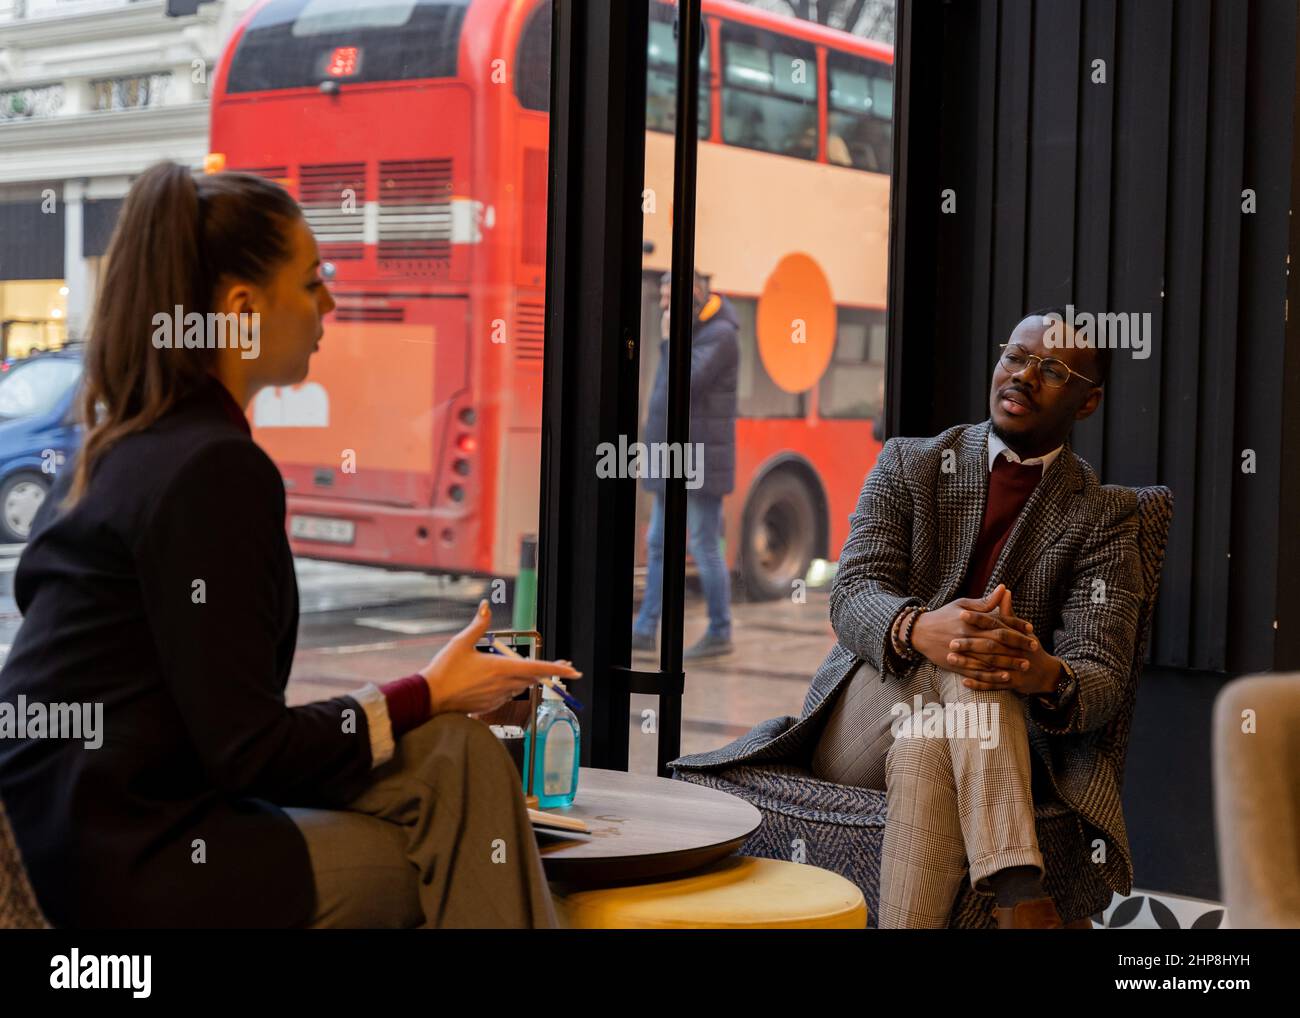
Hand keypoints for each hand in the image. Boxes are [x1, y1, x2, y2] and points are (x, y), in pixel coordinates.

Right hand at [419, 600, 580, 715]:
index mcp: (500, 668)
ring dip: (527, 677)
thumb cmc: (444, 669)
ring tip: (530, 668)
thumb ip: (478, 625)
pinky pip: (507, 694)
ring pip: (521, 685)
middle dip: (549, 671)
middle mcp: (503, 684)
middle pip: (533, 677)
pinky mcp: (490, 705)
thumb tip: (486, 605)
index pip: (537, 668)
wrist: (429, 698)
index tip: (574, 670)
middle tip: (564, 665)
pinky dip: (510, 685)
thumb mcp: (461, 642)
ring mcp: (497, 697)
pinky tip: (500, 680)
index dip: (557, 668)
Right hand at [910, 584, 1037, 684]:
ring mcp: (962, 651)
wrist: (918, 632)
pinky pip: (977, 671)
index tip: (1030, 629)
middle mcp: (968, 635)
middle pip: (998, 641)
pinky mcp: (956, 664)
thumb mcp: (962, 604)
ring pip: (990, 658)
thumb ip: (984, 601)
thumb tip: (1004, 589)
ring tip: (1025, 665)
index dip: (1015, 625)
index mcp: (970, 619)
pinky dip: (992, 675)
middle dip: (1018, 644)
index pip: (998, 621)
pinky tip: (1006, 677)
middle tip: (1034, 648)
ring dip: (1009, 662)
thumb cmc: (942, 616)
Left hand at [944, 588, 1059, 694]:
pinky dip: (979, 684)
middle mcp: (1014, 652)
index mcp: (1015, 635)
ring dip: (969, 663)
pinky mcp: (1011, 684)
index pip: (994, 624)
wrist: (1045, 673)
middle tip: (951, 641)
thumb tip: (1003, 590)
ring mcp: (1013, 669)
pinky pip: (993, 684)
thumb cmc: (1029, 646)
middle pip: (990, 646)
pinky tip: (963, 681)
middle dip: (970, 644)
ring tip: (951, 658)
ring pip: (988, 666)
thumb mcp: (1022, 629)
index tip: (961, 614)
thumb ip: (1008, 612)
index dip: (978, 619)